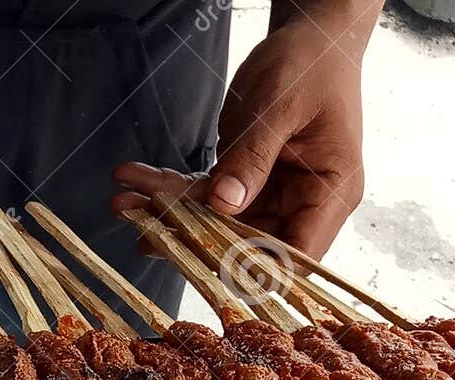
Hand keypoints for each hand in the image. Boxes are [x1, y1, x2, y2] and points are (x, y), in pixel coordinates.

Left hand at [112, 6, 376, 258]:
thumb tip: (225, 204)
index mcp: (331, 194)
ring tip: (124, 203)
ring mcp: (272, 193)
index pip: (297, 255)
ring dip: (171, 213)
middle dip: (194, 239)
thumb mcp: (280, 108)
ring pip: (218, 222)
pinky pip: (206, 193)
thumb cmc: (310, 66)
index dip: (256, 268)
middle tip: (143, 230)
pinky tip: (136, 180)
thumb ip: (253, 157)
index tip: (205, 261)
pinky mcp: (246, 179)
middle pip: (249, 245)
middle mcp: (303, 204)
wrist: (309, 36)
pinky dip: (171, 188)